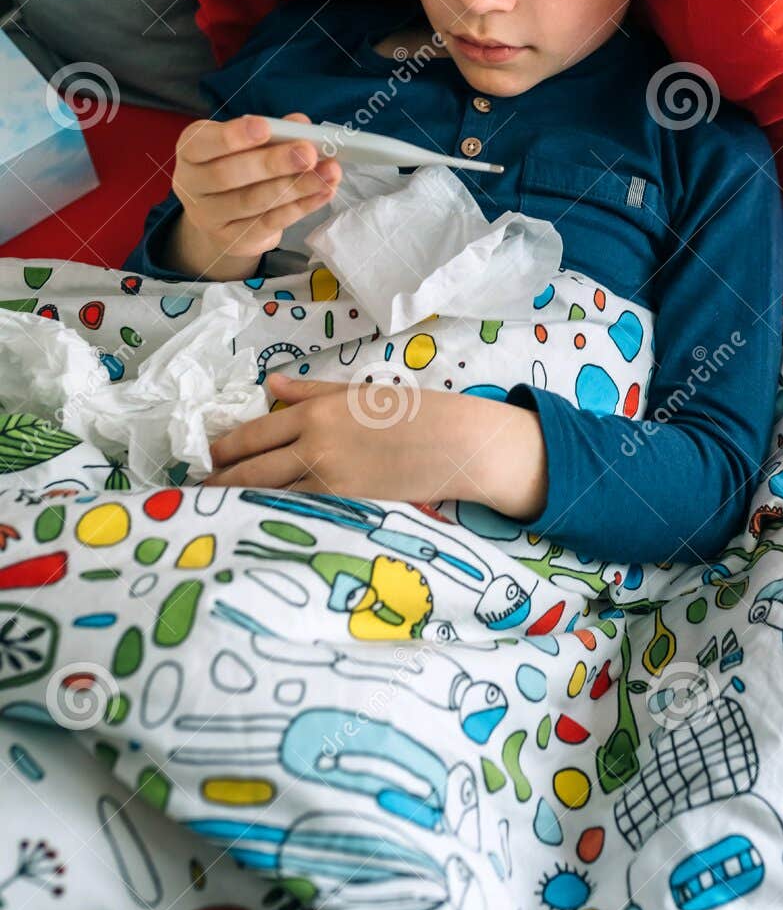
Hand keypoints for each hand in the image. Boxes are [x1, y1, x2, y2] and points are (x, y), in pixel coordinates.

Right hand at [173, 111, 341, 261]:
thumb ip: (274, 131)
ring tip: (329, 173)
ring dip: (295, 187)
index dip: (233, 135)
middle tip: (308, 153)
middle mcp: (192, 184)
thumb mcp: (249, 143)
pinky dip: (300, 207)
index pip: (203, 143)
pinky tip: (324, 193)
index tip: (265, 127)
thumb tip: (301, 124)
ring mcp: (208, 217)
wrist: (224, 216)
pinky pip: (268, 223)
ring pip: (253, 201)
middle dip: (272, 163)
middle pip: (228, 174)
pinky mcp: (232, 240)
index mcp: (191, 150)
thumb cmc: (239, 165)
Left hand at [203, 371, 457, 499]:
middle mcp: (314, 448)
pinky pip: (299, 512)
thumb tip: (271, 387)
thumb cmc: (413, 412)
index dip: (224, 450)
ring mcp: (329, 482)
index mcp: (315, 414)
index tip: (208, 459)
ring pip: (269, 496)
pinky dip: (276, 516)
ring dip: (240, 504)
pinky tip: (260, 522)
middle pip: (250, 470)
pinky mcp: (346, 507)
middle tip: (198, 493)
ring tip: (216, 513)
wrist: (457, 443)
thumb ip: (311, 392)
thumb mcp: (360, 393)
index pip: (252, 435)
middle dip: (220, 483)